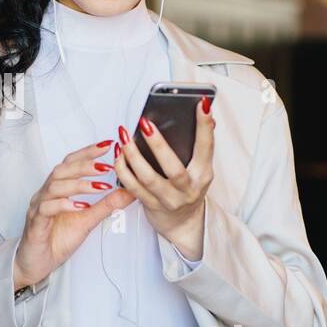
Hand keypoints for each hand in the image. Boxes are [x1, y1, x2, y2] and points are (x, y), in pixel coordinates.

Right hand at [12, 140, 134, 289]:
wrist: (36, 264)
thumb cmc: (57, 239)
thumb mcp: (87, 220)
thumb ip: (106, 205)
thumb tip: (129, 191)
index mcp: (57, 190)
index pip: (70, 163)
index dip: (87, 152)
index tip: (108, 145)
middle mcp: (45, 194)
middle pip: (62, 170)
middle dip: (85, 165)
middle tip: (107, 165)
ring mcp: (38, 207)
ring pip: (55, 187)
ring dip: (79, 184)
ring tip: (100, 186)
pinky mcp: (35, 223)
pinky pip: (47, 209)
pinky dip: (64, 205)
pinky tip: (80, 206)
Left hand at [111, 97, 214, 260]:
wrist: (183, 224)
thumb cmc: (188, 188)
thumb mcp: (200, 168)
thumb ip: (201, 144)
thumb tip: (208, 116)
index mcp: (203, 174)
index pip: (206, 147)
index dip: (205, 126)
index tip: (201, 103)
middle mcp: (188, 189)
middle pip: (174, 169)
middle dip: (158, 145)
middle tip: (144, 123)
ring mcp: (169, 200)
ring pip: (148, 179)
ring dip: (133, 157)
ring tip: (124, 138)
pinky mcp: (151, 206)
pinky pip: (133, 188)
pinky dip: (123, 170)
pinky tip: (117, 155)